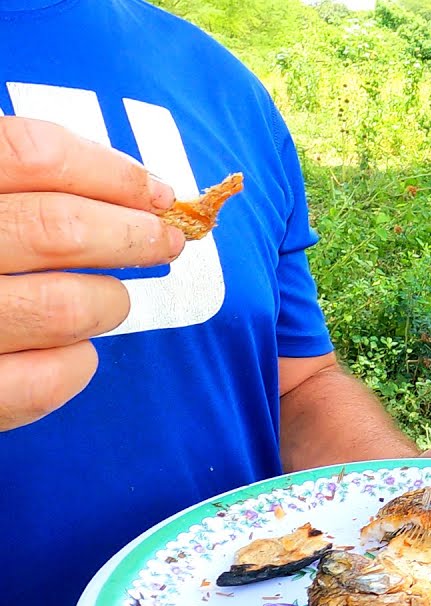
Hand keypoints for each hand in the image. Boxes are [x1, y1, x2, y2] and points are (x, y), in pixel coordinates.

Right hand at [0, 117, 184, 430]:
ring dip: (108, 301)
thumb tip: (133, 191)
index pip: (33, 156)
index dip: (112, 174)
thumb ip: (23, 182)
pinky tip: (70, 348)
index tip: (156, 194)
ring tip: (109, 299)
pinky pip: (46, 380)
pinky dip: (76, 363)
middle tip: (165, 241)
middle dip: (133, 235)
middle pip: (59, 229)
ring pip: (64, 307)